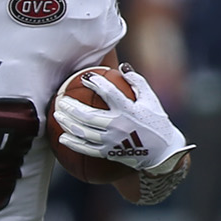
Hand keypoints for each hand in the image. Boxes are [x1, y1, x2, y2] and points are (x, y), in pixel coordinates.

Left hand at [53, 64, 193, 172]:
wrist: (162, 153)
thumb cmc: (156, 122)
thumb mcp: (151, 99)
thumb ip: (136, 82)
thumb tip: (122, 67)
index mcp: (129, 111)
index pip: (109, 93)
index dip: (95, 83)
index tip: (86, 77)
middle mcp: (119, 126)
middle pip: (88, 116)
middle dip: (70, 107)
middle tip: (60, 99)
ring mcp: (112, 142)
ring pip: (83, 132)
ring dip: (67, 123)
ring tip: (57, 114)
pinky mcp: (109, 153)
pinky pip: (86, 149)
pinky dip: (73, 143)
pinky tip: (62, 137)